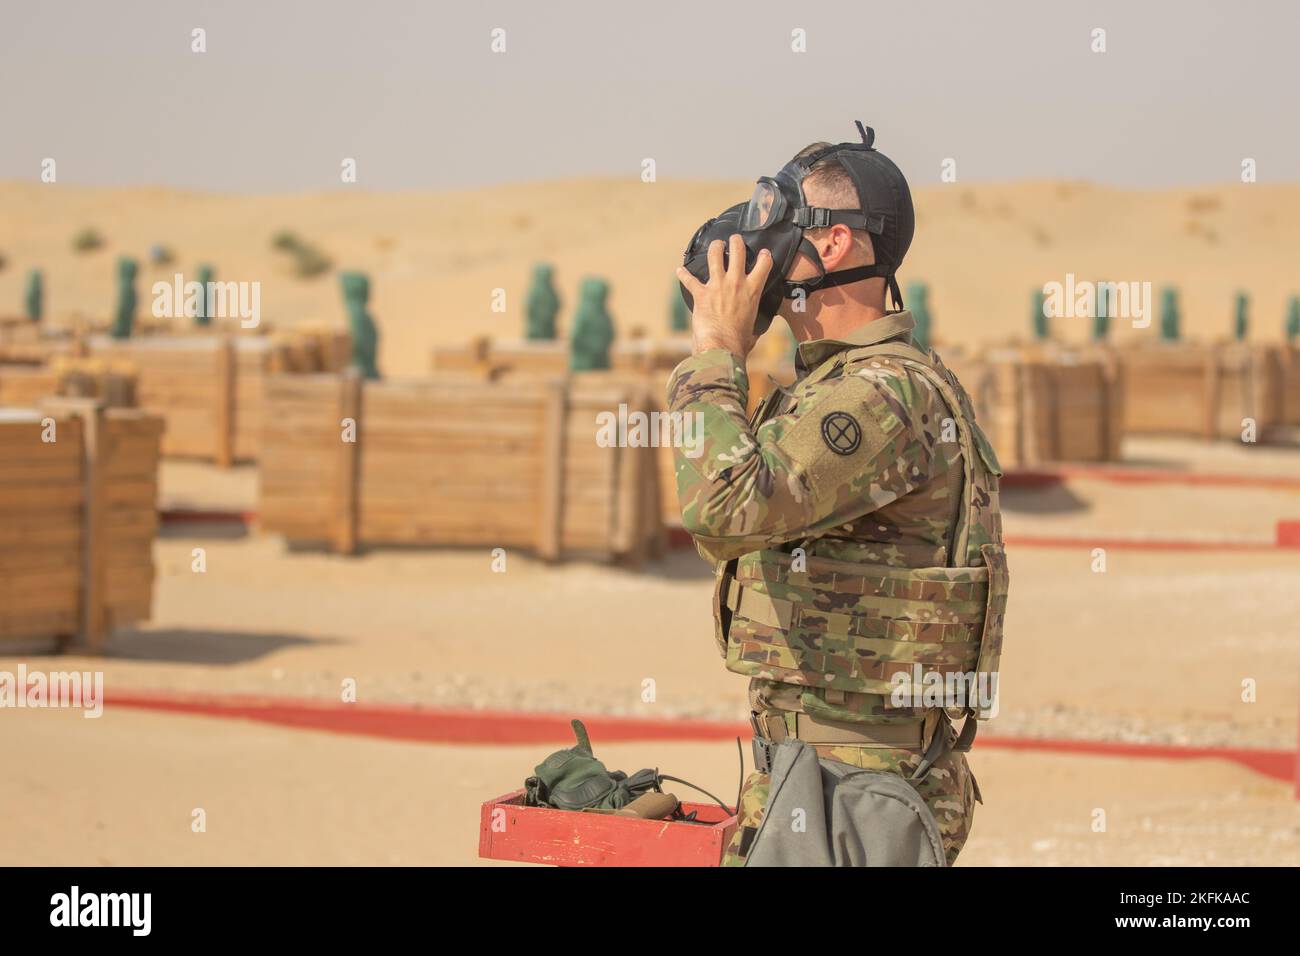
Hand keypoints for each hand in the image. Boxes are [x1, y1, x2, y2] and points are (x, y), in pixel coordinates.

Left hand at [676, 234, 772, 359]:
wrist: (722, 346)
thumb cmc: (739, 342)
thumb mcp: (754, 330)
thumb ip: (754, 328)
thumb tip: (753, 336)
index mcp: (753, 291)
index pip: (764, 264)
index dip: (765, 256)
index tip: (764, 253)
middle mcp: (736, 283)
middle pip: (738, 251)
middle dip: (736, 242)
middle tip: (734, 240)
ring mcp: (717, 285)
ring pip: (715, 255)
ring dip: (715, 247)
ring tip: (716, 245)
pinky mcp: (701, 293)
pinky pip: (690, 280)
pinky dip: (684, 275)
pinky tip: (680, 270)